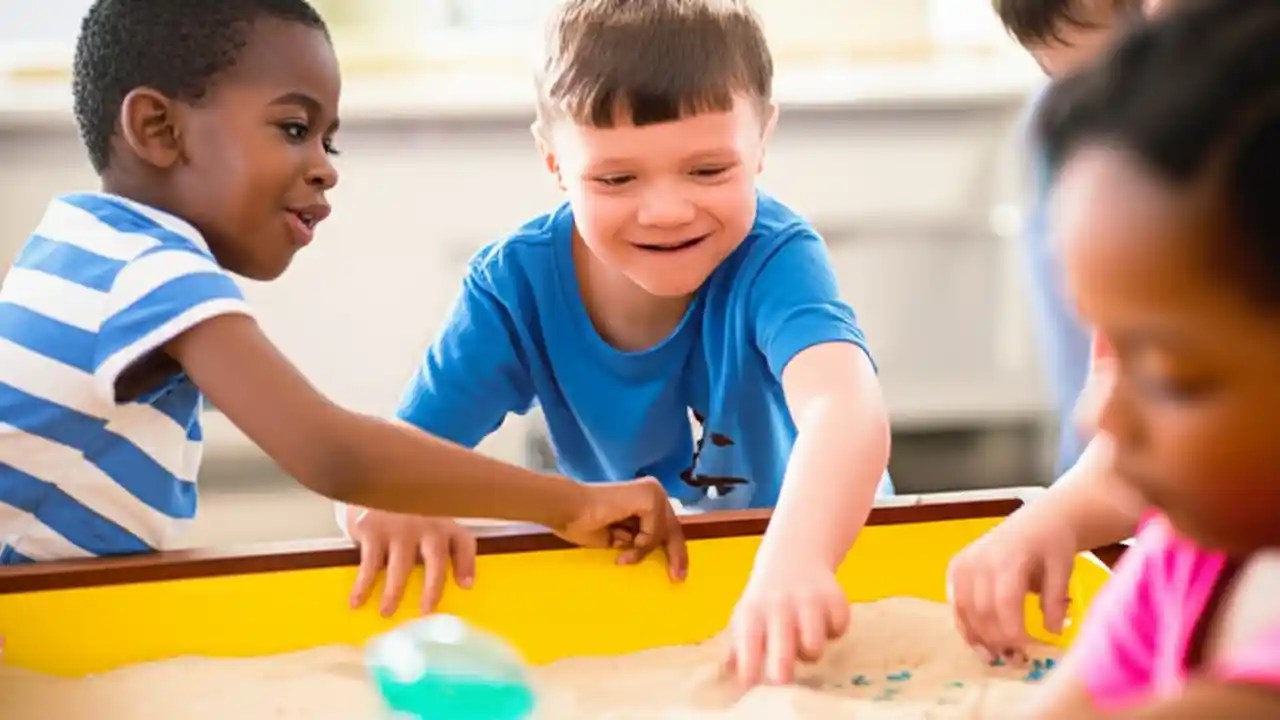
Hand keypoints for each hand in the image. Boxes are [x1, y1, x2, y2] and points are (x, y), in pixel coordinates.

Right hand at [347, 508, 476, 616]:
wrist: (371, 478)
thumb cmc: (403, 509)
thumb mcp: (426, 517)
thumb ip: (438, 544)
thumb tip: (458, 581)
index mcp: (443, 523)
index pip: (463, 541)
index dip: (467, 564)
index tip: (466, 585)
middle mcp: (426, 524)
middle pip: (436, 560)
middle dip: (433, 588)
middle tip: (426, 611)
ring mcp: (399, 527)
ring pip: (401, 566)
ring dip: (394, 592)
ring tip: (386, 613)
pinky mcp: (373, 529)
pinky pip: (369, 563)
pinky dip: (363, 584)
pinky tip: (356, 600)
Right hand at [557, 477, 687, 581]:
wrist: (568, 510)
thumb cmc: (585, 523)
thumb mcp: (621, 537)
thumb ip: (640, 539)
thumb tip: (657, 551)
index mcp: (644, 498)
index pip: (667, 526)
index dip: (674, 550)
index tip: (678, 573)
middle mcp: (652, 490)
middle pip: (673, 528)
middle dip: (675, 555)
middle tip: (678, 577)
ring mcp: (652, 491)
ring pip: (663, 532)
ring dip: (642, 548)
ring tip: (621, 554)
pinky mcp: (649, 497)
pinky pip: (654, 531)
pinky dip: (640, 542)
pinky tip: (619, 539)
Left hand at [725, 560, 848, 686]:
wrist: (793, 556)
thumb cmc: (766, 599)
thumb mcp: (745, 617)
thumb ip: (738, 648)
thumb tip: (730, 674)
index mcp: (752, 614)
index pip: (748, 650)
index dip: (750, 672)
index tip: (752, 686)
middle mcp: (779, 607)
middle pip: (782, 654)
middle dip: (782, 674)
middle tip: (782, 681)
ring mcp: (809, 601)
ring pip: (813, 647)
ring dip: (810, 651)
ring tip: (804, 640)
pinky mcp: (835, 598)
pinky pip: (837, 629)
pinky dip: (833, 629)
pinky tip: (823, 619)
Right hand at [946, 510, 1075, 662]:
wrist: (1039, 520)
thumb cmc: (1053, 545)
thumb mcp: (1064, 568)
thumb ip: (1056, 600)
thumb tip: (1051, 632)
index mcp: (1009, 558)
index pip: (1004, 602)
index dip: (1012, 631)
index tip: (1027, 649)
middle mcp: (981, 560)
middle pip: (982, 610)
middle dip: (996, 640)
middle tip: (1014, 659)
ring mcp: (965, 562)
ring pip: (963, 610)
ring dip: (977, 637)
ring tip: (994, 657)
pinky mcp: (956, 566)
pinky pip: (954, 602)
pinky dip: (964, 625)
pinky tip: (977, 642)